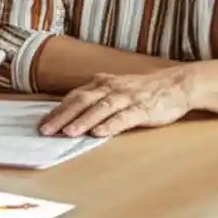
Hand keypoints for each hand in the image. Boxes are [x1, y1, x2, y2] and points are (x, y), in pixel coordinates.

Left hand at [39, 69, 192, 137]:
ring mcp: (127, 98)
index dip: (57, 110)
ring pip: (101, 108)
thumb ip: (95, 98)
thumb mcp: (115, 89)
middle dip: (62, 116)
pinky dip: (110, 125)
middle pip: (82, 101)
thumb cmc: (143, 90)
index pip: (74, 96)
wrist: (176, 84)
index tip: (42, 123)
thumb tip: (70, 114)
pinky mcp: (143, 108)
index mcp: (102, 83)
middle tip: (46, 130)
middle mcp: (112, 88)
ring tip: (68, 132)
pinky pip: (124, 117)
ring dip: (83, 120)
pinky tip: (99, 133)